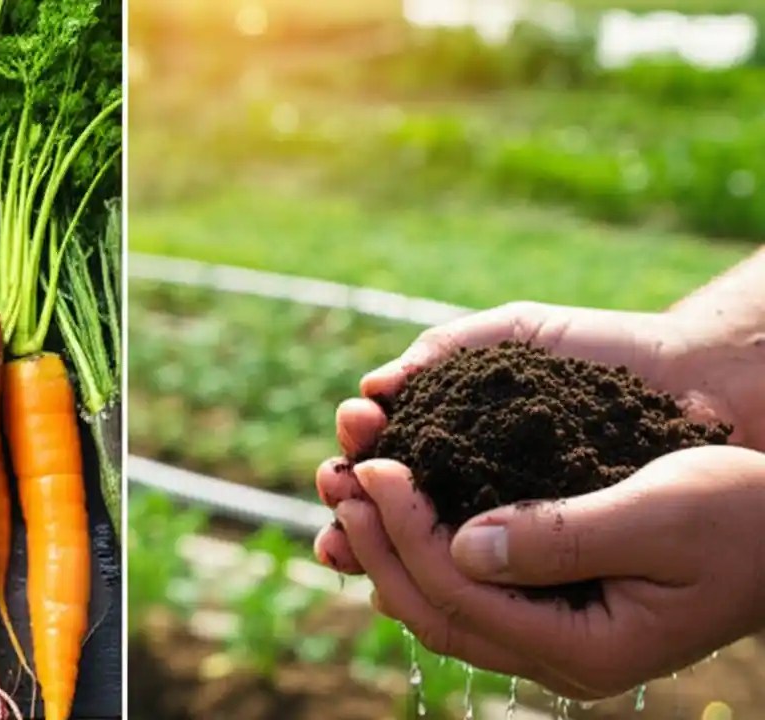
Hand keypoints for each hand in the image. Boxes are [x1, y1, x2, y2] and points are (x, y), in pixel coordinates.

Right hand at [316, 300, 764, 573]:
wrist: (692, 378)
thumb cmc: (599, 351)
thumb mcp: (511, 338)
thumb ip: (443, 354)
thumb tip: (373, 388)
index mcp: (452, 433)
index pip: (384, 451)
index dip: (357, 450)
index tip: (351, 437)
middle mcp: (467, 481)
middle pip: (390, 502)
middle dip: (352, 499)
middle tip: (338, 487)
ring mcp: (500, 520)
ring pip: (422, 544)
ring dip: (376, 543)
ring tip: (347, 535)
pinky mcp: (539, 557)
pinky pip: (478, 574)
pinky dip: (436, 574)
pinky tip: (403, 576)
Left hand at [328, 446, 764, 699]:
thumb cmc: (741, 514)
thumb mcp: (662, 512)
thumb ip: (564, 535)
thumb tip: (465, 545)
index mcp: (587, 649)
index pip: (462, 596)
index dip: (406, 532)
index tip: (375, 467)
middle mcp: (560, 658)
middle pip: (435, 610)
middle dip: (376, 542)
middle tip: (340, 476)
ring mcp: (551, 638)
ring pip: (440, 606)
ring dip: (385, 548)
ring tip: (346, 488)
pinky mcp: (549, 608)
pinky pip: (464, 591)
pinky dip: (419, 550)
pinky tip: (392, 511)